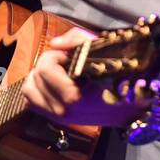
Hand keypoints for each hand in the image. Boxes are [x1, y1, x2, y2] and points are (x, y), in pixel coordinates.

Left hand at [21, 26, 158, 127]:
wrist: (131, 109)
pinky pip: (31, 101)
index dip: (58, 55)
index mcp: (74, 95)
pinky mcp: (56, 120)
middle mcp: (63, 109)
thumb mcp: (103, 50)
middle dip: (49, 63)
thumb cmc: (120, 77)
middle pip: (35, 75)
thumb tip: (54, 43)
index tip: (73, 56)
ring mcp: (58, 117)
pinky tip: (52, 85)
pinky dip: (37, 90)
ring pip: (28, 89)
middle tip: (67, 63)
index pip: (45, 66)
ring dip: (40, 77)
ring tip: (59, 74)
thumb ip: (76, 39)